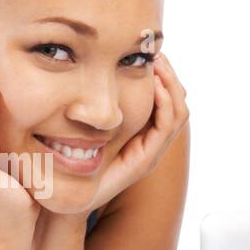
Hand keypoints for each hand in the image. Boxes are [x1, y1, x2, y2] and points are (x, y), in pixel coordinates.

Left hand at [82, 52, 188, 213]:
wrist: (71, 196)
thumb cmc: (76, 160)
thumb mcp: (86, 122)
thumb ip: (92, 103)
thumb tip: (88, 70)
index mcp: (142, 130)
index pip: (165, 97)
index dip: (163, 74)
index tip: (151, 53)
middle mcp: (151, 140)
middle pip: (177, 101)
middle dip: (170, 74)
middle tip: (157, 52)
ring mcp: (151, 150)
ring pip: (178, 112)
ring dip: (171, 84)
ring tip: (159, 64)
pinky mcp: (146, 158)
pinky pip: (166, 126)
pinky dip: (165, 103)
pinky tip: (155, 85)